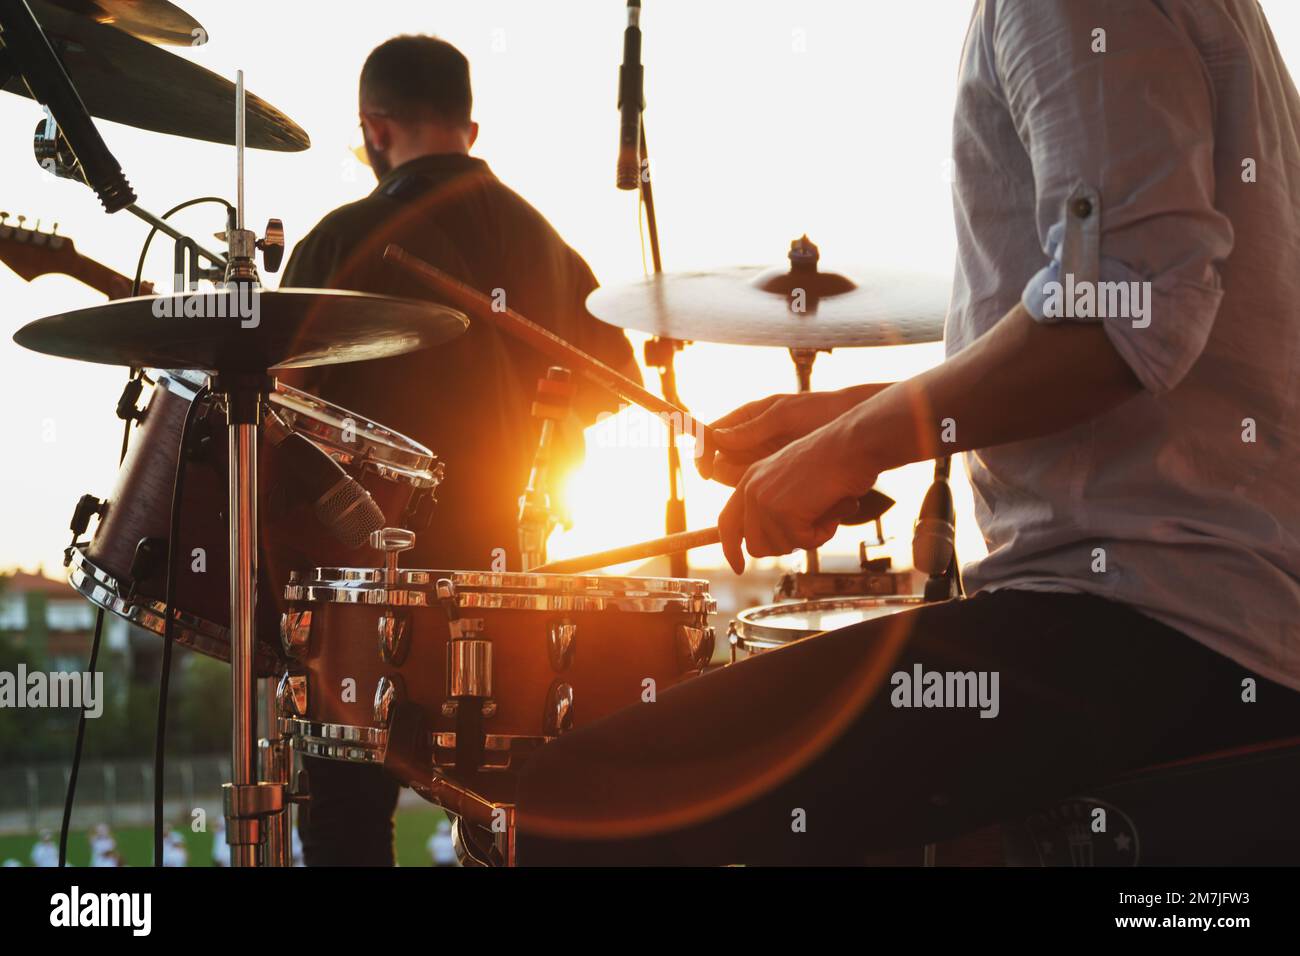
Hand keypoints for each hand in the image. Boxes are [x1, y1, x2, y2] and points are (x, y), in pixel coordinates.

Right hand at [697, 390, 857, 485]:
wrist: (857, 429)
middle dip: (727, 476)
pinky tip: (781, 497)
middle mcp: (751, 441)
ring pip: (739, 482)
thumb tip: (718, 437)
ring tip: (770, 491)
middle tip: (748, 482)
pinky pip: (760, 492)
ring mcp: (763, 459)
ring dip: (746, 490)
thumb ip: (753, 427)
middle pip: (722, 463)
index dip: (703, 454)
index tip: (705, 471)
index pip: (711, 437)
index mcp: (747, 419)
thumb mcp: (787, 415)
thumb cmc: (823, 411)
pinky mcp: (778, 477)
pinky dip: (765, 498)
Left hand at [718, 420, 878, 573]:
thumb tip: (770, 544)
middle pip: (755, 546)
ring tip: (825, 511)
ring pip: (780, 547)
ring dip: (808, 538)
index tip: (738, 568)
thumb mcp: (792, 480)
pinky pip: (803, 543)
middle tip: (811, 527)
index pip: (727, 523)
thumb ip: (775, 506)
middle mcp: (751, 489)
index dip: (731, 549)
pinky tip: (831, 511)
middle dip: (784, 546)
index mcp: (750, 480)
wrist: (852, 444)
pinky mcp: (783, 511)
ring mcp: (764, 501)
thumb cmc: (832, 461)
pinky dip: (822, 534)